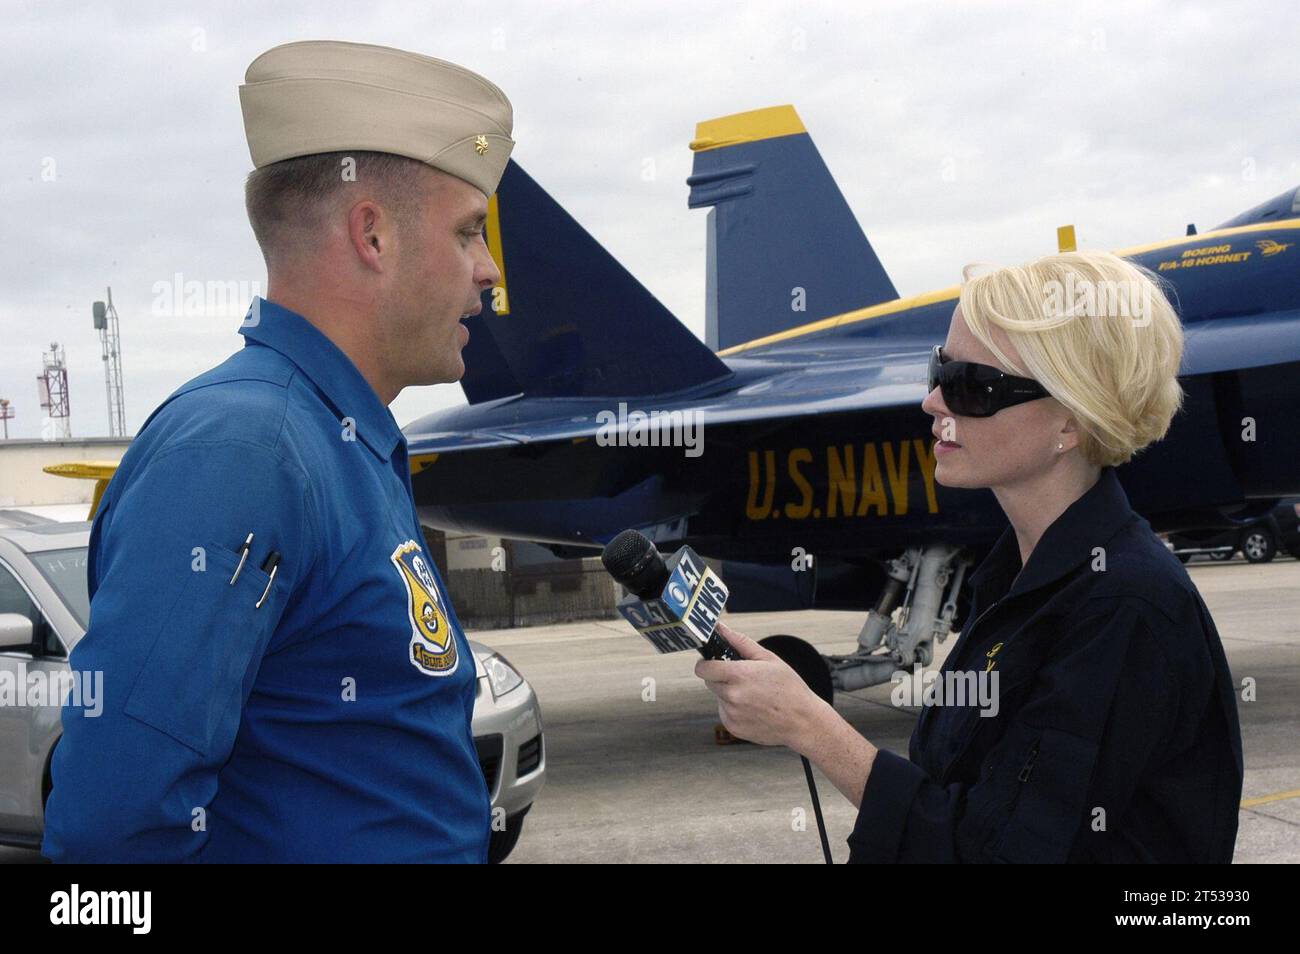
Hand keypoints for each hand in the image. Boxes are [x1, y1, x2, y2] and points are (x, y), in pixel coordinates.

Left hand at [694, 621, 829, 749]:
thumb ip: (740, 642)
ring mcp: (732, 714)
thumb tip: (721, 628)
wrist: (803, 721)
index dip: (706, 664)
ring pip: (719, 697)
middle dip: (721, 677)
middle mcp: (732, 696)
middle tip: (743, 678)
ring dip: (728, 693)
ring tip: (753, 695)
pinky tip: (753, 708)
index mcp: (739, 675)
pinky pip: (725, 712)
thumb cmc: (789, 688)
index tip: (713, 663)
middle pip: (709, 682)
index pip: (703, 668)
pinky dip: (734, 709)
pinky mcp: (733, 727)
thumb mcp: (768, 658)